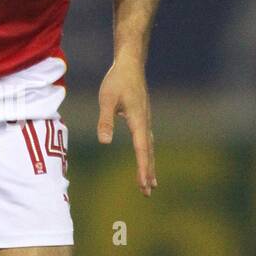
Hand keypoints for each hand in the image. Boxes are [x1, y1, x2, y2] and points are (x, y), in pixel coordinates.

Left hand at [96, 56, 156, 195]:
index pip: (141, 149)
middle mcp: (145, 123)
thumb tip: (105, 142)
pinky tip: (146, 157)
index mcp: (138, 121)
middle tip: (148, 192)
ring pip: (149, 147)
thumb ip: (105, 120)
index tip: (144, 184)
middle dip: (148, 172)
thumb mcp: (107, 100)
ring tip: (151, 183)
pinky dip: (147, 153)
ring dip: (150, 165)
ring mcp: (145, 120)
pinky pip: (147, 140)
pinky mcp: (142, 117)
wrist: (130, 64)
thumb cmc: (117, 81)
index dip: (142, 168)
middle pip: (148, 152)